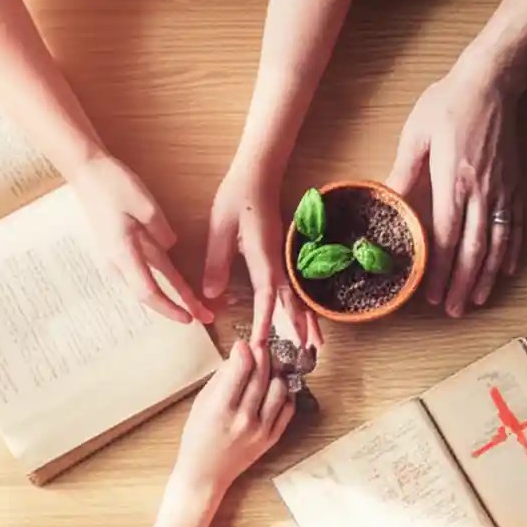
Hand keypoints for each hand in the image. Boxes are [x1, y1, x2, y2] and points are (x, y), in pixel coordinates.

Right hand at [69, 154, 213, 324]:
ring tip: (198, 305)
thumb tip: (171, 246)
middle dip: (178, 307)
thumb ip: (160, 229)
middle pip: (151, 293)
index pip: (147, 291)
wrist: (86, 173)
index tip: (189, 318)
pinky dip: (166, 281)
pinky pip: (147, 270)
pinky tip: (180, 287)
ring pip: (150, 283)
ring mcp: (119, 257)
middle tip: (205, 317)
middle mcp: (118, 262)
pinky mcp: (123, 249)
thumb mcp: (143, 203)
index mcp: (123, 253)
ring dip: (174, 295)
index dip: (169, 307)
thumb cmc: (112, 185)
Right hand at [172, 340, 294, 492]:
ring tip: (266, 368)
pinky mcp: (272, 438)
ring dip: (274, 373)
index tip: (244, 343)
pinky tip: (274, 388)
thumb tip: (240, 354)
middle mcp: (244, 419)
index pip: (241, 369)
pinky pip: (287, 407)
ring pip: (280, 387)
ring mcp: (261, 429)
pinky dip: (283, 393)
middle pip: (262, 375)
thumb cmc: (197, 437)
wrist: (205, 474)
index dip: (245, 350)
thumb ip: (222, 378)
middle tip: (259, 347)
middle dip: (262, 354)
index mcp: (221, 409)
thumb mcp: (201, 403)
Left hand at [204, 167, 322, 346]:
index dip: (265, 323)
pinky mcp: (281, 254)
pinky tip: (304, 314)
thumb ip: (217, 263)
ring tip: (315, 342)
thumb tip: (211, 295)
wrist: (258, 172)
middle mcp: (278, 261)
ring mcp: (283, 257)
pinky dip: (301, 304)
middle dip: (301, 328)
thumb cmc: (237, 197)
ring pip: (298, 295)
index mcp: (264, 258)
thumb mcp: (220, 229)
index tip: (261, 345)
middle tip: (309, 353)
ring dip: (306, 318)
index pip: (266, 298)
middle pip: (293, 301)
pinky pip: (294, 285)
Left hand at [386, 59, 523, 315]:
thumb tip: (386, 200)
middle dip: (462, 284)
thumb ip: (403, 172)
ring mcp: (501, 190)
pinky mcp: (514, 184)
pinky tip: (505, 269)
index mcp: (453, 182)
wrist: (492, 81)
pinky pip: (515, 225)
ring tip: (477, 300)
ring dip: (486, 275)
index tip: (430, 294)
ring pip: (497, 244)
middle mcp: (481, 192)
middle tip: (452, 311)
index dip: (439, 270)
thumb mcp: (416, 135)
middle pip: (473, 249)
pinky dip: (511, 250)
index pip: (445, 237)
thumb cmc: (448, 103)